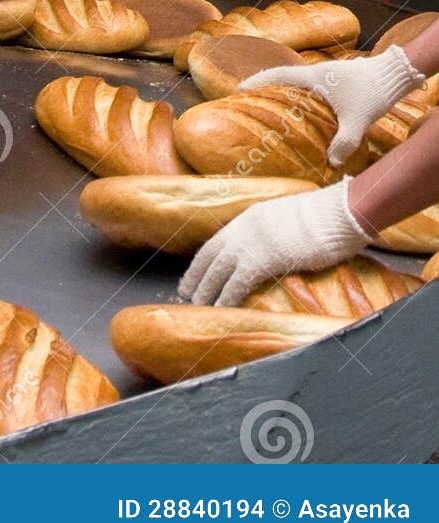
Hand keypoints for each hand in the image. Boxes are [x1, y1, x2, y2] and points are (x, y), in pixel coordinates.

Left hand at [178, 180, 369, 305]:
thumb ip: (274, 233)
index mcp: (249, 217)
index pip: (217, 241)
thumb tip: (274, 247)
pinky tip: (220, 308)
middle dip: (197, 276)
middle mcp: (243, 228)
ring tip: (198, 305)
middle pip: (211, 256)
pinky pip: (237, 283)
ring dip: (207, 290)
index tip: (192, 274)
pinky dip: (227, 297)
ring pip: (219, 271)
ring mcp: (251, 244)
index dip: (203, 260)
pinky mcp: (263, 260)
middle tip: (185, 293)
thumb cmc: (324, 218)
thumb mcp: (289, 220)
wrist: (336, 213)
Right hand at [241, 45, 424, 165]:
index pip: (279, 75)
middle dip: (266, 86)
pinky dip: (300, 94)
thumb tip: (331, 163)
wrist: (394, 75)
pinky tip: (303, 108)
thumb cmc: (372, 93)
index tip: (240, 88)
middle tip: (250, 99)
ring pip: (298, 81)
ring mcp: (327, 75)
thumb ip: (343, 142)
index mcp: (314, 78)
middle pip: (284, 76)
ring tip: (271, 104)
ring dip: (283, 89)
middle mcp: (317, 73)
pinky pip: (310, 87)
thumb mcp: (357, 121)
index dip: (258, 81)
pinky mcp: (337, 81)